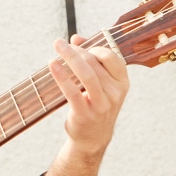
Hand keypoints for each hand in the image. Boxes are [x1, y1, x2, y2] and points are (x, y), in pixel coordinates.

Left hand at [35, 35, 129, 175]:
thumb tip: (76, 38)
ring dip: (69, 58)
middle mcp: (115, 93)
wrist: (93, 138)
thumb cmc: (95, 103)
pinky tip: (52, 65)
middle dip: (76, 51)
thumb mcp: (100, 83)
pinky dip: (62, 76)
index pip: (112, 57)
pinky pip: (72, 91)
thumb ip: (91, 59)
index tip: (79, 45)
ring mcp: (101, 105)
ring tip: (57, 47)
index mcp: (122, 82)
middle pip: (95, 64)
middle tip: (59, 43)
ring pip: (86, 75)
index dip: (95, 47)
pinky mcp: (85, 114)